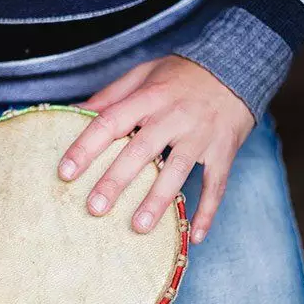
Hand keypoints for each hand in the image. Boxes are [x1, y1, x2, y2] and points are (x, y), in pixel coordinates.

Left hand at [58, 55, 253, 243]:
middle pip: (141, 150)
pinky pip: (216, 185)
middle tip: (95, 208)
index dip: (86, 147)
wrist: (238, 67)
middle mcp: (174, 116)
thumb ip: (110, 95)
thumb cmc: (182, 74)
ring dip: (158, 201)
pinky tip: (195, 236)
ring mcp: (201, 135)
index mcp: (150, 96)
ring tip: (138, 227)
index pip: (111, 121)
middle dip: (116, 180)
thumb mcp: (144, 74)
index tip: (65, 172)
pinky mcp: (224, 151)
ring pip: (177, 171)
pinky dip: (207, 212)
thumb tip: (72, 110)